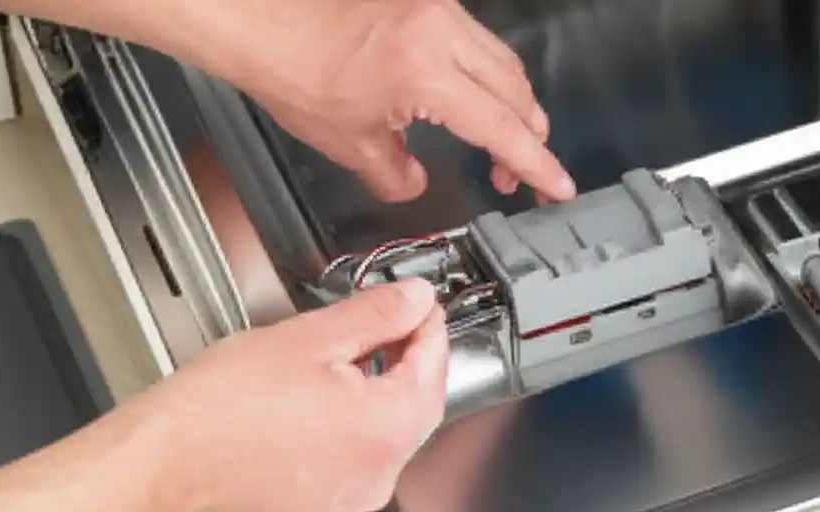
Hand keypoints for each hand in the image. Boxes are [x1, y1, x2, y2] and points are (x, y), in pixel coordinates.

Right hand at [125, 280, 448, 511]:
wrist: (169, 457)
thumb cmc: (224, 404)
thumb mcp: (310, 337)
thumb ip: (375, 314)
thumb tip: (414, 299)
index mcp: (386, 428)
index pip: (434, 367)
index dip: (429, 327)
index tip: (420, 306)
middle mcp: (379, 474)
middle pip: (415, 406)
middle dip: (406, 363)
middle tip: (388, 326)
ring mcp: (351, 499)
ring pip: (383, 438)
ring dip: (375, 399)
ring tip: (340, 365)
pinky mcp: (322, 511)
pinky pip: (353, 465)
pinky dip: (347, 435)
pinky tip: (315, 410)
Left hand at [239, 0, 573, 203]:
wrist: (262, 21)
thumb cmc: (293, 70)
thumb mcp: (349, 144)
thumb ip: (396, 174)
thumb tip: (416, 184)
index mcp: (426, 73)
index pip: (500, 127)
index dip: (534, 163)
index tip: (556, 185)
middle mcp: (440, 31)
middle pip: (515, 89)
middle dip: (527, 136)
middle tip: (518, 175)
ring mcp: (436, 9)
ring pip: (501, 60)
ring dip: (511, 104)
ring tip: (502, 143)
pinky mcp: (424, 1)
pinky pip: (474, 39)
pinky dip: (484, 73)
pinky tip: (473, 97)